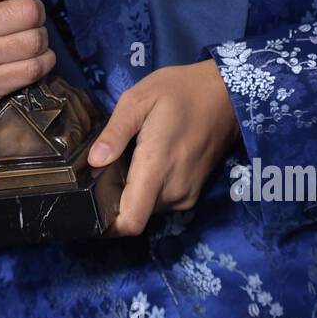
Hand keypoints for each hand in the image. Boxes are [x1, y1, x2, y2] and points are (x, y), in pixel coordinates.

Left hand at [87, 59, 240, 237]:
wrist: (226, 94)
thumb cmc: (179, 92)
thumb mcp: (139, 99)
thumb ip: (115, 132)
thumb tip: (94, 162)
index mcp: (156, 167)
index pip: (132, 221)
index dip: (108, 225)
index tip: (90, 207)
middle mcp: (174, 190)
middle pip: (135, 214)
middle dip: (117, 198)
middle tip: (110, 166)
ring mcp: (187, 193)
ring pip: (148, 208)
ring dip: (135, 192)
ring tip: (131, 159)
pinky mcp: (194, 192)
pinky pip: (163, 201)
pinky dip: (151, 189)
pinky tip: (150, 161)